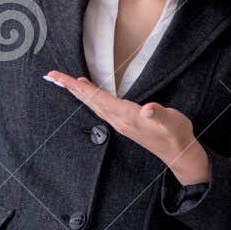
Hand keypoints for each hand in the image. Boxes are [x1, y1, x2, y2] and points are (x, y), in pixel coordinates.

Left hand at [42, 70, 211, 185]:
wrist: (179, 153)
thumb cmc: (176, 135)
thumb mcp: (172, 122)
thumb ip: (159, 115)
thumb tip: (147, 109)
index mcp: (126, 116)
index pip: (97, 98)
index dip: (80, 87)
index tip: (61, 78)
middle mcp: (118, 120)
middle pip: (89, 101)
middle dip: (70, 88)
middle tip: (52, 76)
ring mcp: (120, 123)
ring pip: (93, 104)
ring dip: (78, 92)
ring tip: (65, 81)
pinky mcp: (124, 123)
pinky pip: (101, 108)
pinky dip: (90, 97)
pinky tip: (88, 93)